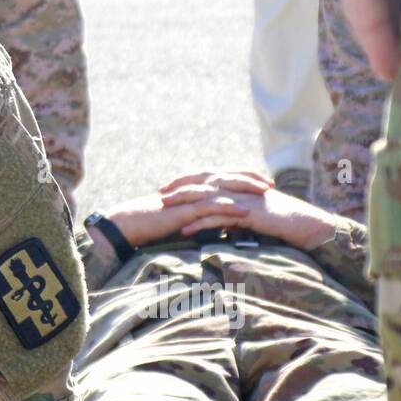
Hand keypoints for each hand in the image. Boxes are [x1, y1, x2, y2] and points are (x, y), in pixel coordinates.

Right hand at [103, 172, 266, 247]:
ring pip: (222, 188)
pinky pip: (209, 207)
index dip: (243, 176)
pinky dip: (228, 207)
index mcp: (192, 187)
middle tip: (270, 182)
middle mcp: (193, 187)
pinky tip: (244, 210)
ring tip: (265, 192)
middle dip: (250, 178)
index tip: (262, 180)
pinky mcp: (184, 210)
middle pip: (227, 177)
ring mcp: (189, 197)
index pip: (222, 176)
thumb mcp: (178, 217)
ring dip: (245, 189)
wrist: (129, 223)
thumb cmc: (151, 223)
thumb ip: (196, 215)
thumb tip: (211, 222)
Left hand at [161, 181, 339, 249]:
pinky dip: (200, 224)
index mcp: (241, 184)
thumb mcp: (257, 215)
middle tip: (160, 192)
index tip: (169, 185)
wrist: (308, 225)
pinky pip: (219, 218)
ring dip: (184, 203)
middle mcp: (240, 188)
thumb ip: (238, 215)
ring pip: (207, 199)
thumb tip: (223, 224)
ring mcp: (243, 199)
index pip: (209, 176)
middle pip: (203, 183)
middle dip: (180, 187)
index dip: (188, 180)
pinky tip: (185, 230)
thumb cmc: (284, 221)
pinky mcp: (247, 214)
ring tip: (164, 208)